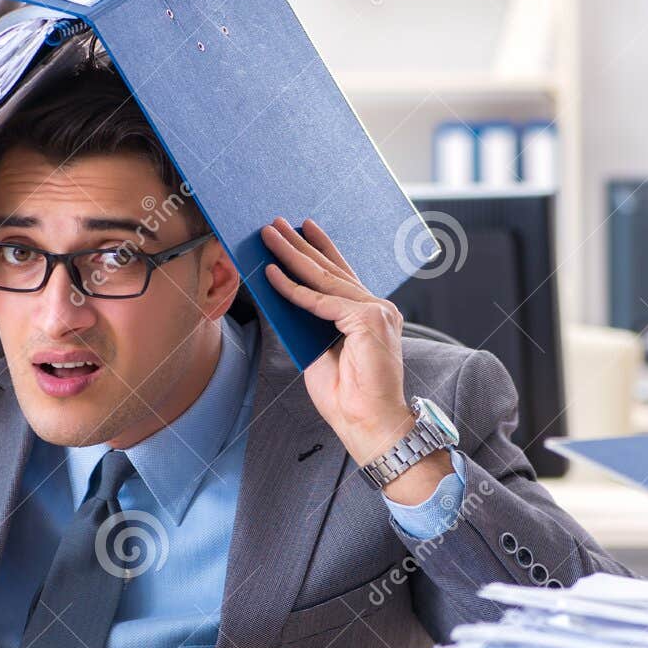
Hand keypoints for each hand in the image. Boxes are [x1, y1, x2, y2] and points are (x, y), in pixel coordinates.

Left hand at [262, 218, 450, 503]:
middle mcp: (377, 309)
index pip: (341, 276)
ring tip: (270, 235)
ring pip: (325, 278)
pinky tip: (272, 274)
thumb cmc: (347, 397)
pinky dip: (293, 289)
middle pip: (331, 270)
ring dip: (293, 255)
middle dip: (301, 245)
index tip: (302, 231)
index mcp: (370, 316)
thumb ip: (310, 323)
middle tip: (276, 223)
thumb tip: (284, 298)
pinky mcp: (369, 319)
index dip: (320, 252)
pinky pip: (321, 300)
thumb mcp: (320, 351)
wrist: (369, 424)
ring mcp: (376, 312)